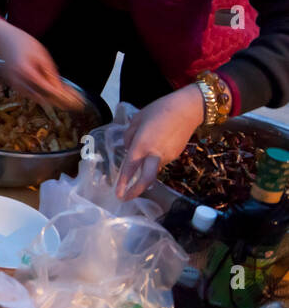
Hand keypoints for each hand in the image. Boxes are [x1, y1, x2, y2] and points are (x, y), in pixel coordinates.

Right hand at [0, 14, 82, 108]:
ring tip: (63, 101)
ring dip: (48, 99)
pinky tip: (49, 95)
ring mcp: (13, 83)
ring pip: (33, 97)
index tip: (71, 100)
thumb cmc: (25, 44)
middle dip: (55, 101)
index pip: (45, 88)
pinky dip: (39, 95)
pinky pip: (28, 93)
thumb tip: (59, 87)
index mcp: (25, 70)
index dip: (58, 95)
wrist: (4, 39)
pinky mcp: (12, 84)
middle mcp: (17, 79)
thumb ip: (50, 72)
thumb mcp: (42, 55)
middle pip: (39, 96)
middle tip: (70, 104)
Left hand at [115, 85, 204, 200]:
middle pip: (147, 179)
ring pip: (152, 168)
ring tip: (141, 157)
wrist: (188, 109)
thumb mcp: (137, 120)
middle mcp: (155, 154)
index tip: (118, 194)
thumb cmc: (159, 110)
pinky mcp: (175, 155)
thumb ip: (129, 136)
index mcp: (142, 145)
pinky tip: (154, 147)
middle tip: (126, 197)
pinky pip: (160, 161)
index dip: (123, 183)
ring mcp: (167, 156)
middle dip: (136, 191)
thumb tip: (128, 147)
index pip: (130, 168)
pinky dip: (153, 159)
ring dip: (144, 169)